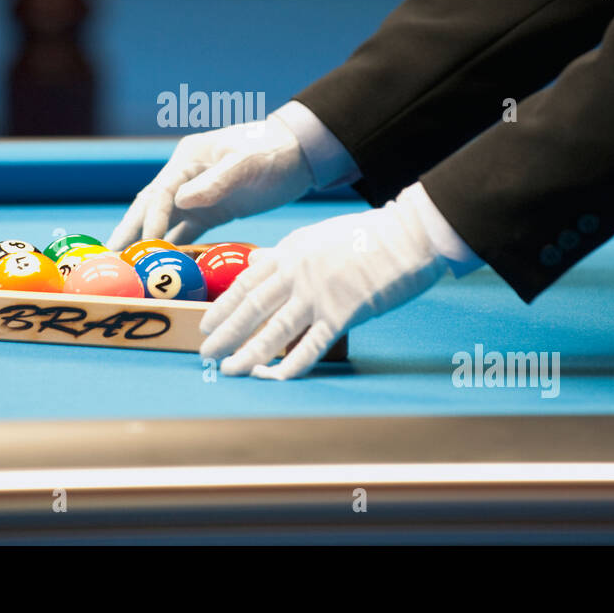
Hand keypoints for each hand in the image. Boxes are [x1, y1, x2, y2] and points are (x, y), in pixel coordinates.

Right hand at [107, 116, 313, 248]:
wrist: (301, 153)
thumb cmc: (273, 150)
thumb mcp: (246, 162)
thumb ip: (216, 180)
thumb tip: (182, 202)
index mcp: (188, 158)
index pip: (161, 192)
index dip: (151, 219)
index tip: (145, 245)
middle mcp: (186, 177)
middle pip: (151, 206)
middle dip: (131, 231)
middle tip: (108, 256)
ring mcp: (198, 195)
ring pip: (166, 222)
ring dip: (147, 243)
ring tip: (126, 267)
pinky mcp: (213, 211)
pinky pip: (188, 232)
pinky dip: (175, 249)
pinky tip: (163, 268)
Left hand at [200, 184, 447, 379]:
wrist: (408, 234)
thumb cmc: (368, 234)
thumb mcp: (317, 235)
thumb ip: (287, 252)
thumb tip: (257, 260)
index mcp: (290, 251)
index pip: (246, 282)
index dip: (223, 307)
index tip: (206, 324)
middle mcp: (297, 273)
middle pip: (251, 307)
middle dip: (226, 333)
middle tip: (206, 353)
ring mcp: (318, 294)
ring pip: (274, 329)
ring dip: (249, 353)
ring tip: (229, 370)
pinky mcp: (343, 313)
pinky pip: (312, 345)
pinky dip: (292, 364)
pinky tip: (275, 378)